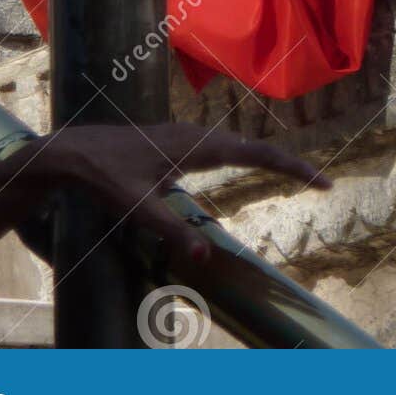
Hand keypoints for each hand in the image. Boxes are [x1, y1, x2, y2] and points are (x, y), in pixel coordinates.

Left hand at [19, 122, 327, 263]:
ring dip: (265, 157)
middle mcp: (196, 136)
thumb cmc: (104, 178)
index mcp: (196, 147)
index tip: (321, 180)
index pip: (255, 153)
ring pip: (237, 144)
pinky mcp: (176, 143)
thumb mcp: (138, 209)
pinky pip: (220, 146)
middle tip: (320, 182)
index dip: (290, 166)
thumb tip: (206, 257)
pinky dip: (243, 155)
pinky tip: (241, 162)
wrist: (74, 152)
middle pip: (253, 147)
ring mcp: (186, 136)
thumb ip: (172, 230)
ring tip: (293, 173)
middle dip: (286, 162)